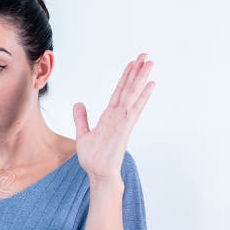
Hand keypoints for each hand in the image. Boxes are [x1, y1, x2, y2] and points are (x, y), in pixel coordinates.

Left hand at [72, 53, 155, 183]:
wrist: (98, 174)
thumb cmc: (93, 158)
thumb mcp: (82, 135)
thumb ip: (81, 119)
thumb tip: (78, 103)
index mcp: (109, 117)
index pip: (118, 93)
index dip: (125, 78)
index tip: (132, 64)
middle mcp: (118, 116)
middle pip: (129, 90)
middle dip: (136, 72)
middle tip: (146, 55)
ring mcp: (123, 122)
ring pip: (133, 95)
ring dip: (141, 79)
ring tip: (150, 63)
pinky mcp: (124, 129)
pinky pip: (134, 109)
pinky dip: (142, 96)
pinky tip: (150, 84)